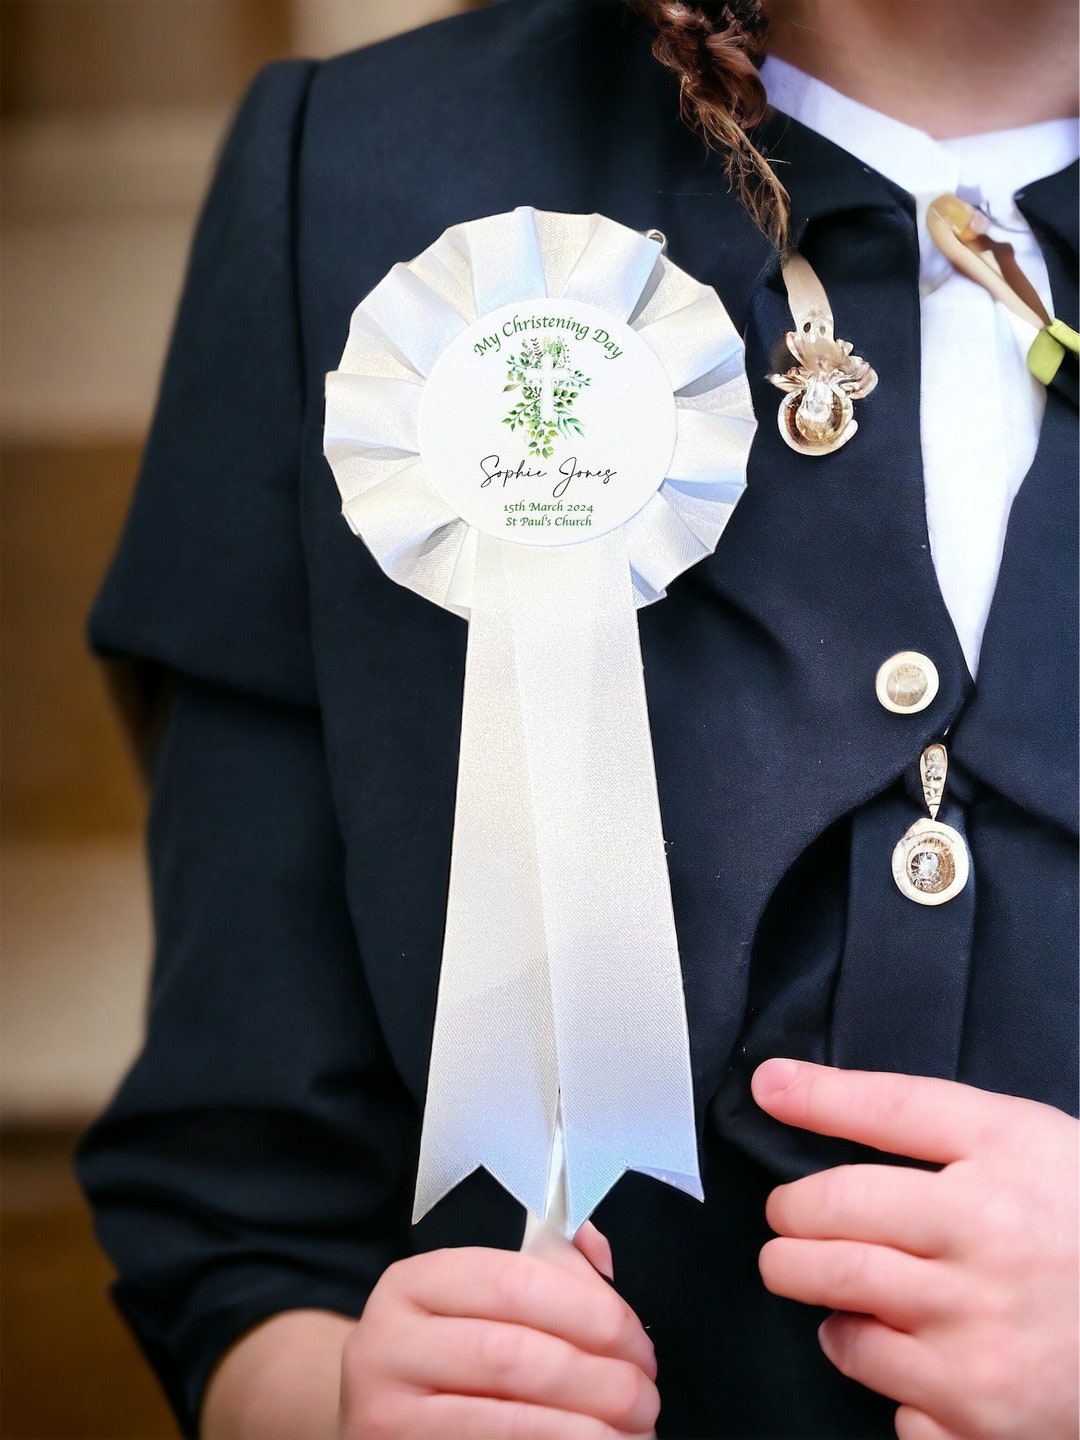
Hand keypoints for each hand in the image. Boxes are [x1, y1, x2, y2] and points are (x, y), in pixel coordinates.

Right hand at [337, 1224, 658, 1437]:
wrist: (377, 1412)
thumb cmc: (445, 1349)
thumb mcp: (475, 1297)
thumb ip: (543, 1269)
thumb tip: (602, 1254)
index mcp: (413, 1283)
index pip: (515, 1283)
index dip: (590, 1311)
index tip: (638, 1341)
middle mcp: (388, 1345)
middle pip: (516, 1356)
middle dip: (599, 1379)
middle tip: (645, 1397)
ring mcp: (388, 1417)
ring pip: (511, 1421)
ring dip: (589, 1431)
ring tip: (635, 1434)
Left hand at [752, 1058, 1078, 1439]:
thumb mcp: (1015, 1136)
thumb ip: (900, 1108)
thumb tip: (780, 1085)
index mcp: (1005, 1166)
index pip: (883, 1116)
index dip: (813, 1102)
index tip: (771, 1090)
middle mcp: (990, 1250)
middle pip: (832, 1229)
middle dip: (789, 1225)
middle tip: (792, 1223)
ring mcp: (984, 1343)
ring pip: (843, 1325)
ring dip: (827, 1306)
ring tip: (849, 1287)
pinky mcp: (985, 1417)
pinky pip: (891, 1405)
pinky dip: (888, 1381)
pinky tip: (919, 1353)